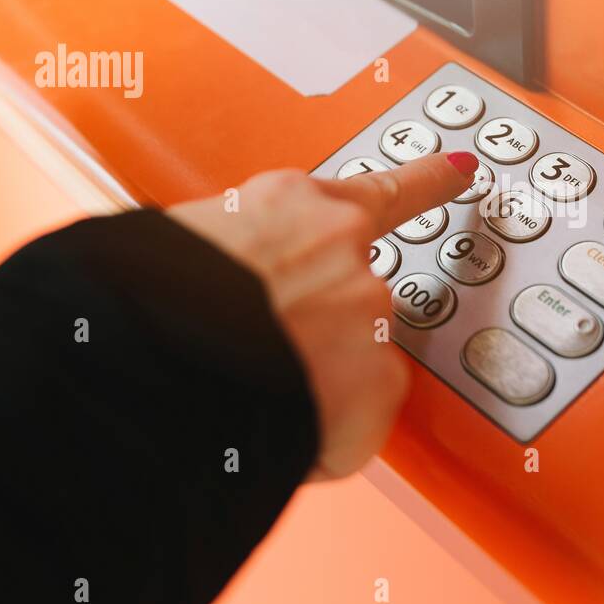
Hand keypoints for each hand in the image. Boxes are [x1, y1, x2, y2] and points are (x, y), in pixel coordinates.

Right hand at [167, 151, 477, 478]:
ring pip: (352, 358)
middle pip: (352, 294)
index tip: (463, 171)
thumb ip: (237, 254)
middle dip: (317, 328)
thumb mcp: (182, 248)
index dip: (427, 180)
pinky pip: (355, 418)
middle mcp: (340, 247)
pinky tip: (279, 428)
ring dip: (315, 379)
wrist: (151, 363)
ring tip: (251, 393)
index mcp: (286, 205)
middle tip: (260, 353)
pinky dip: (324, 432)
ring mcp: (367, 311)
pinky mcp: (378, 380)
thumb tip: (228, 285)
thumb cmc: (140, 306)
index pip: (374, 189)